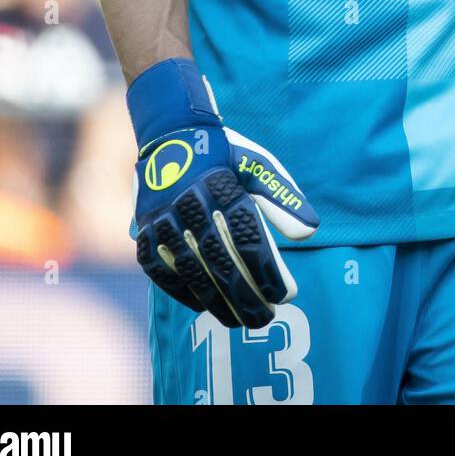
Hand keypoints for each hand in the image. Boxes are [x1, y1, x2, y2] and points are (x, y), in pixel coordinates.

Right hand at [128, 58, 318, 326]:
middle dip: (245, 295)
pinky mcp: (145, 232)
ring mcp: (163, 219)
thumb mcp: (257, 165)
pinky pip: (161, 270)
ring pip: (191, 270)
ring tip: (241, 321)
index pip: (248, 238)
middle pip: (220, 260)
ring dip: (217, 301)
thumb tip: (310, 232)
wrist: (171, 134)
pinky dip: (183, 292)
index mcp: (221, 185)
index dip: (267, 271)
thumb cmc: (225, 155)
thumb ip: (283, 198)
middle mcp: (190, 203)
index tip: (287, 294)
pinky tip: (205, 306)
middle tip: (266, 319)